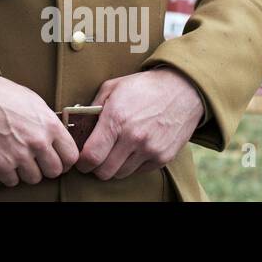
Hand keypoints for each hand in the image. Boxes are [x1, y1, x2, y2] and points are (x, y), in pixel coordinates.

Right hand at [0, 75, 78, 186]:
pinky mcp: (1, 164)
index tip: (57, 158)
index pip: (71, 156)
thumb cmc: (3, 96)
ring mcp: (19, 155)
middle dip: (45, 167)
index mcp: (50, 125)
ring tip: (16, 156)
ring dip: (26, 171)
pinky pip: (12, 181)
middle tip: (35, 159)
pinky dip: (7, 174)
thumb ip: (49, 122)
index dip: (64, 159)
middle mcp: (38, 142)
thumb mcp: (34, 102)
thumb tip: (59, 138)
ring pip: (34, 178)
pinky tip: (3, 158)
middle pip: (54, 171)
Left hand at [74, 67, 204, 179]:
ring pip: (121, 174)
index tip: (80, 160)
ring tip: (113, 152)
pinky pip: (139, 172)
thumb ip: (92, 108)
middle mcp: (133, 137)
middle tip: (95, 159)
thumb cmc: (143, 87)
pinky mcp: (163, 157)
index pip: (91, 156)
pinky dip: (131, 165)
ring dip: (113, 167)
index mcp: (116, 119)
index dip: (81, 163)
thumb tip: (78, 126)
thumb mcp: (112, 87)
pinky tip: (131, 150)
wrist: (182, 90)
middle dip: (95, 168)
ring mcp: (150, 149)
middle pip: (105, 172)